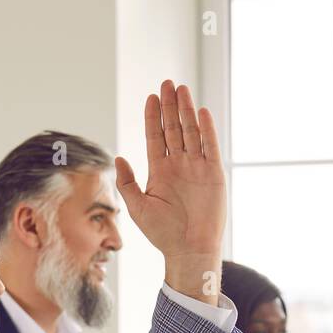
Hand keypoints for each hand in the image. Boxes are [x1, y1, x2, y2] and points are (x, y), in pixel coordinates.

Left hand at [114, 79, 225, 303]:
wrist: (189, 249)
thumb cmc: (163, 233)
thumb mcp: (138, 207)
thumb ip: (128, 183)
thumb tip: (118, 158)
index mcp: (159, 171)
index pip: (155, 137)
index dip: (153, 117)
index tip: (151, 97)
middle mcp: (178, 165)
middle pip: (173, 128)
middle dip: (169, 106)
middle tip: (167, 84)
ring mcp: (196, 167)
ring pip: (191, 132)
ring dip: (186, 111)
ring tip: (182, 89)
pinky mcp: (213, 173)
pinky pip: (210, 146)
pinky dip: (206, 129)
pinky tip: (201, 112)